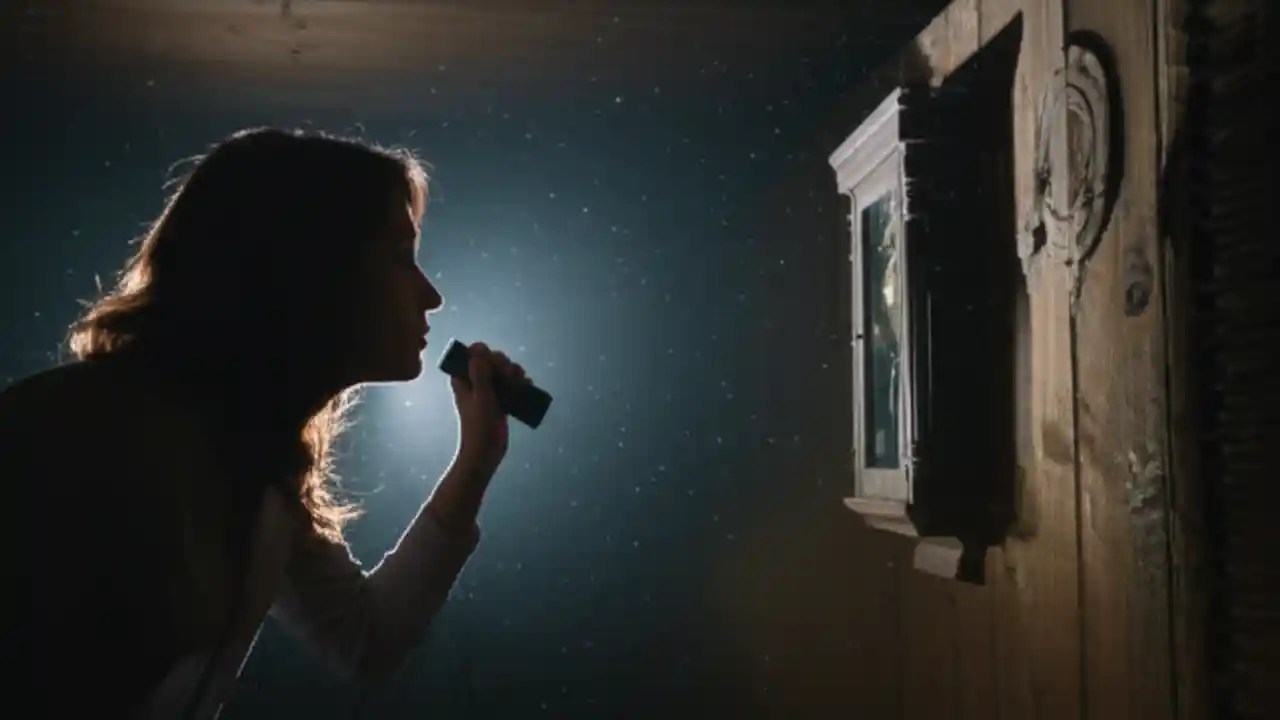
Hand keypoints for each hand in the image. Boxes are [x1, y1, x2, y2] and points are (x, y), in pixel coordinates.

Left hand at [448, 342, 529, 479]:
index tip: (495, 367)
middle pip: (491, 359)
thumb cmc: (479, 426)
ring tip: (520, 384)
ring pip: (503, 371)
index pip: (474, 352)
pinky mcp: (498, 399)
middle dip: (504, 365)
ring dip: (514, 373)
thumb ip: (479, 372)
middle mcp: (473, 381)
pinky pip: (509, 384)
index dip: (487, 355)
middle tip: (509, 378)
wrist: (486, 453)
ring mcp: (487, 390)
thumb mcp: (481, 397)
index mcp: (462, 378)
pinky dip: (518, 383)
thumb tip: (479, 347)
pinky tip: (526, 387)